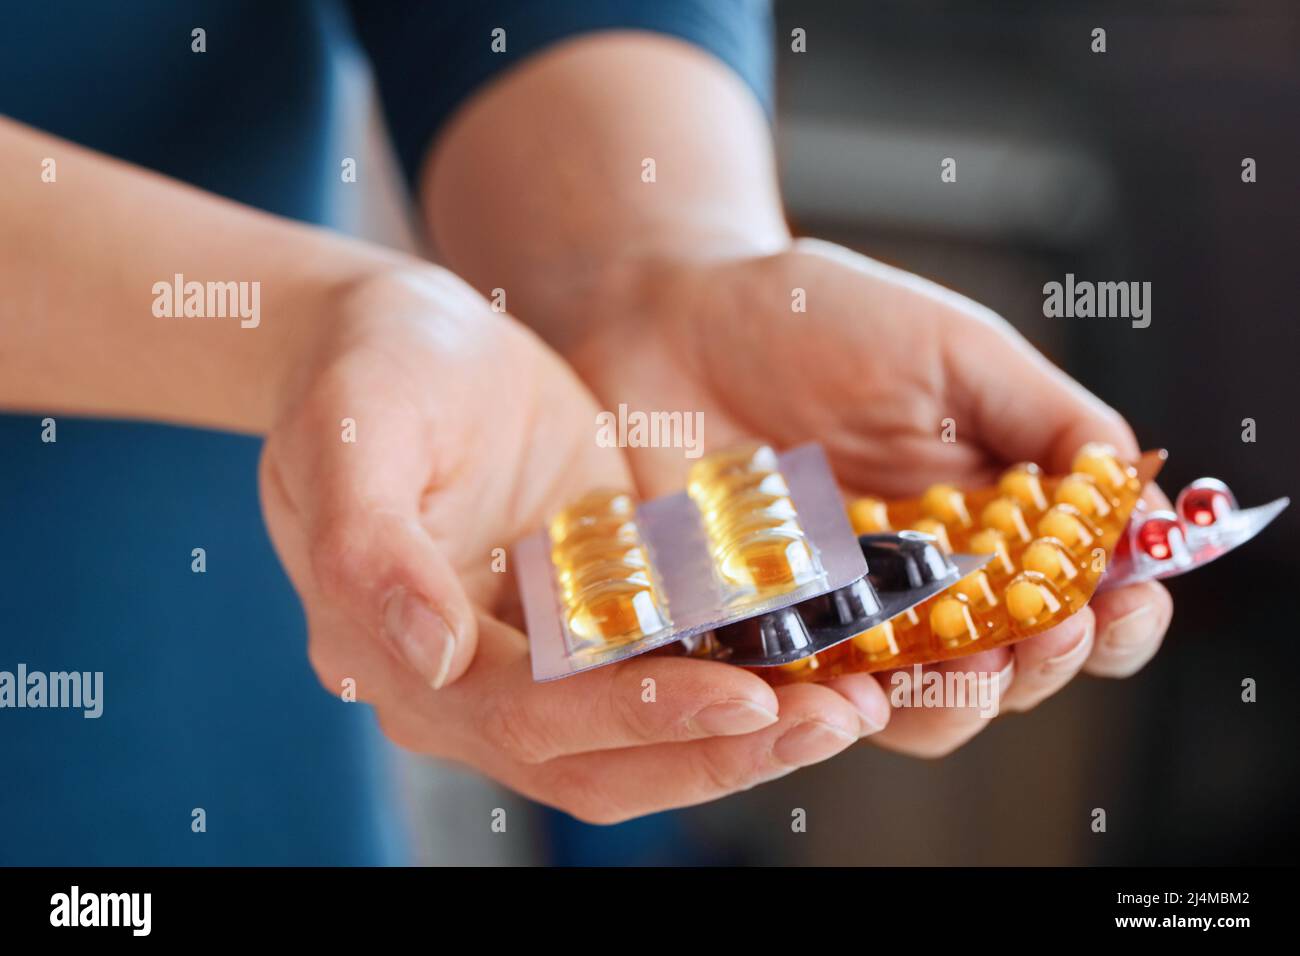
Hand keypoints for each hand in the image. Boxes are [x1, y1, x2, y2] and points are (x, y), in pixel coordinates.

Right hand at [259, 267, 875, 821]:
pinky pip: (671, 665)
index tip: (744, 699)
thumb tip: (428, 658)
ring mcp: (537, 654)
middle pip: (601, 758)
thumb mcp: (351, 435)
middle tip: (831, 721)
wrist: (398, 332)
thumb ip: (367, 552)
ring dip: (745, 735)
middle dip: (719, 750)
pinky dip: (741, 673)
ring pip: (647, 734)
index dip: (637, 717)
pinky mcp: (590, 616)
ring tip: (849, 705)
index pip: (527, 718)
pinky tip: (819, 658)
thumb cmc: (364, 370)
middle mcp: (471, 682)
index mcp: (400, 658)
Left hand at [558, 238, 1173, 756]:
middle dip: (1037, 668)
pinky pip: (791, 697)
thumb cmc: (815, 319)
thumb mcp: (954, 349)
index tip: (1124, 602)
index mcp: (984, 526)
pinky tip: (842, 686)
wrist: (675, 313)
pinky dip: (822, 708)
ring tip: (958, 663)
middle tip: (1043, 632)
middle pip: (1002, 677)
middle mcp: (918, 589)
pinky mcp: (750, 634)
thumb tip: (1137, 494)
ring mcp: (834, 620)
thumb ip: (1048, 419)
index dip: (1112, 621)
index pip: (1071, 604)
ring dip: (947, 704)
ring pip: (909, 712)